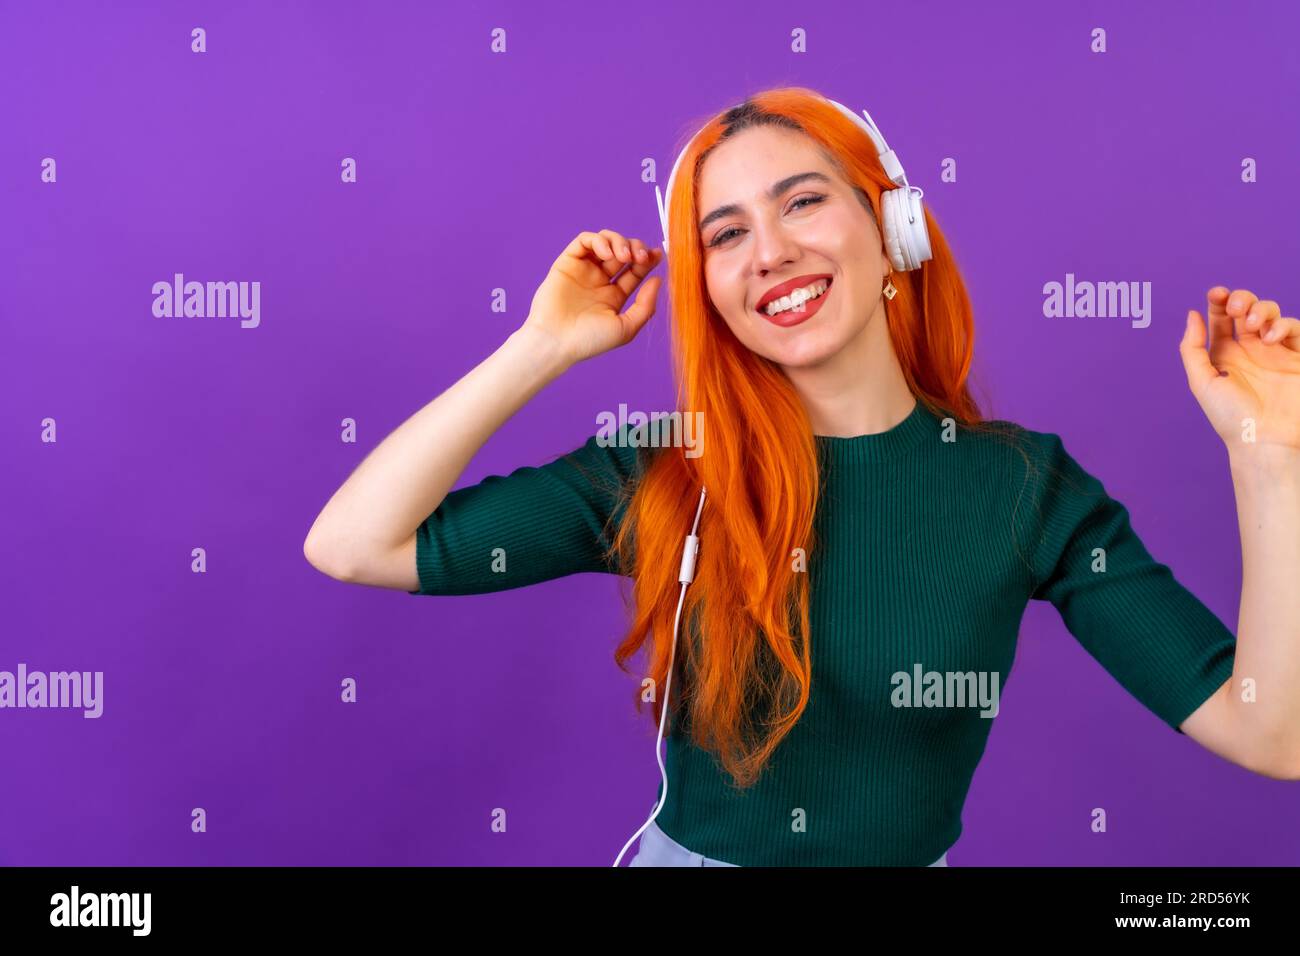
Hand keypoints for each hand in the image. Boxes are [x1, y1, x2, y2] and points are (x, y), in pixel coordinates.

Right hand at [522, 229, 662, 366]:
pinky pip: (584, 241)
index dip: (648, 260)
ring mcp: (583, 270)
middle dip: (636, 248)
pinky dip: (598, 240)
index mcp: (614, 296)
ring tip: (623, 256)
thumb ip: (645, 305)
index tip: (656, 255)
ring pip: (605, 241)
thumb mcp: (626, 328)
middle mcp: (599, 281)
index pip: (635, 270)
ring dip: (619, 241)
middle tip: (640, 257)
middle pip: (623, 252)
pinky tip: (606, 254)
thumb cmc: (589, 341)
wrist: (556, 341)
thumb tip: (657, 280)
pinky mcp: (567, 263)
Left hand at [1181, 287, 1299, 453]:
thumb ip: (1192, 348)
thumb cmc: (1230, 417)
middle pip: (1247, 310)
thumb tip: (1192, 314)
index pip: (1222, 319)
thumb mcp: (1202, 382)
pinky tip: (1270, 338)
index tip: (1216, 294)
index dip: (1219, 302)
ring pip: (1272, 315)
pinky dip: (1283, 326)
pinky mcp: (1297, 359)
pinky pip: (1294, 330)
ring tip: (1253, 326)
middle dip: (1242, 299)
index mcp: (1225, 354)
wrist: (1264, 440)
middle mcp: (1250, 350)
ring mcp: (1275, 353)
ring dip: (1262, 310)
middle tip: (1236, 307)